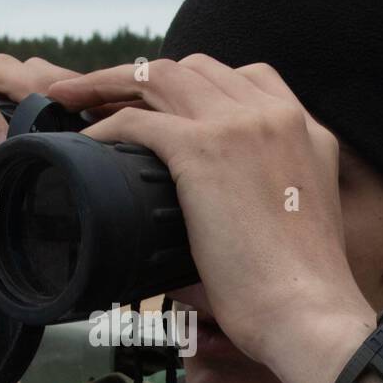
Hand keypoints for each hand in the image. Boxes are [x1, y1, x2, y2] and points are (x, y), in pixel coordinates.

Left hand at [46, 56, 374, 382]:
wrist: (307, 313)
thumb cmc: (297, 292)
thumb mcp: (293, 222)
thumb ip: (257, 199)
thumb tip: (196, 223)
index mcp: (305, 130)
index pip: (243, 79)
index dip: (194, 86)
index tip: (161, 105)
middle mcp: (276, 115)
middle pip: (196, 70)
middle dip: (146, 79)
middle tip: (103, 99)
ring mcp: (240, 126)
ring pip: (162, 78)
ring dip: (111, 83)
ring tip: (75, 99)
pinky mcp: (205, 150)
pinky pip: (140, 121)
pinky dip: (106, 125)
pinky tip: (87, 139)